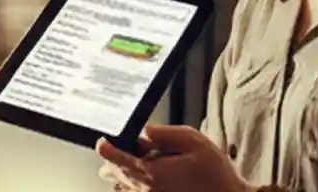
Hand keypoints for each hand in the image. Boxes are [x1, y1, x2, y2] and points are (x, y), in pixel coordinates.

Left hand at [95, 124, 250, 191]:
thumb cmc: (215, 174)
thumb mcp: (194, 142)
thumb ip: (165, 134)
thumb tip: (144, 131)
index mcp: (152, 174)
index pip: (116, 160)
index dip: (106, 148)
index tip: (102, 140)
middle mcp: (147, 191)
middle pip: (115, 174)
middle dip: (118, 158)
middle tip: (138, 147)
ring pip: (124, 185)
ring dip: (128, 172)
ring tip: (151, 162)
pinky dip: (137, 183)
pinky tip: (157, 174)